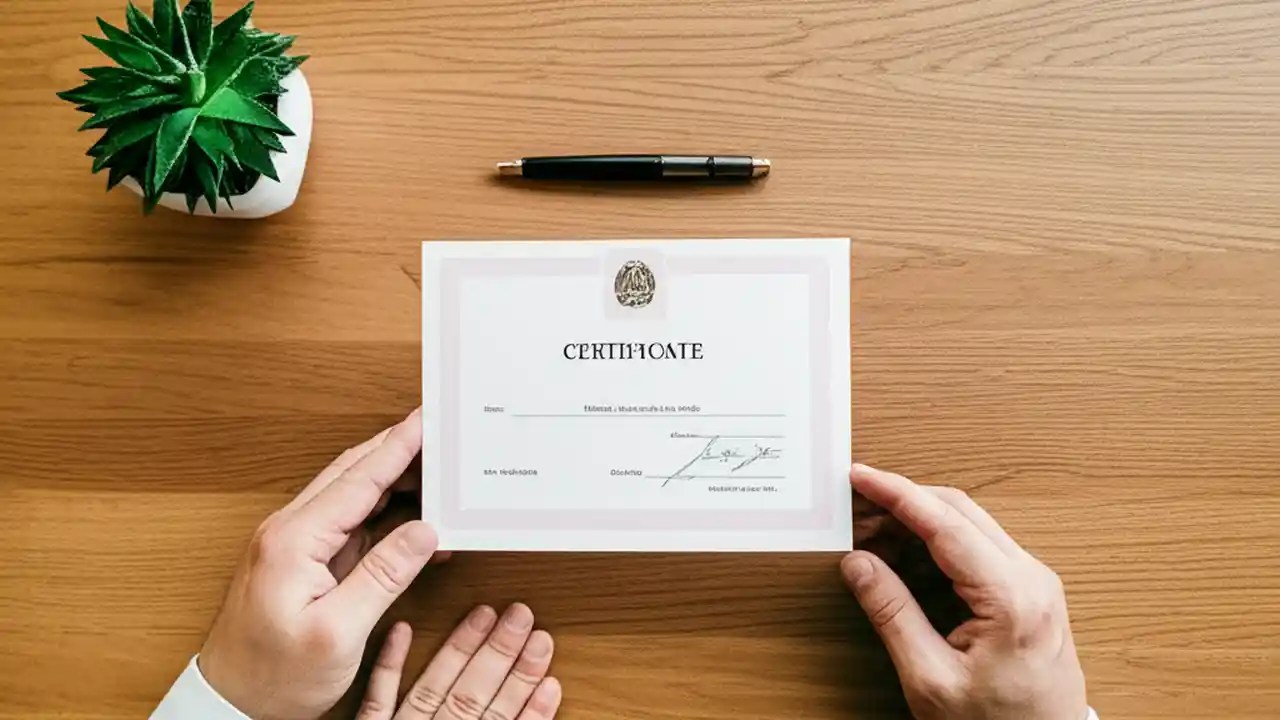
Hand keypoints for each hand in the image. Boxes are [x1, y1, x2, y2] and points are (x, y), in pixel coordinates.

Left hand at [199, 409, 441, 719]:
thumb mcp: (338, 632)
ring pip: (352, 496)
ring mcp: (294, 546)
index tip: (426, 419)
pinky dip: (384, 515)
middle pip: (354, 476)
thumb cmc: (273, 678)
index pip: (358, 479)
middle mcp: (289, 532)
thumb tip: (424, 532)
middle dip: (398, 452)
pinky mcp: (302, 563)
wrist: (230, 705)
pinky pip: (349, 525)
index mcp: (294, 540)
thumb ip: (384, 575)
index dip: (398, 448)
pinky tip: (413, 521)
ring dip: (393, 482)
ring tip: (437, 474)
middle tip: (440, 436)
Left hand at [357, 605, 562, 719]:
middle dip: (501, 654)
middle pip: (469, 693)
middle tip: (523, 616)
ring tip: (485, 613)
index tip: (543, 644)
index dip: (522, 680)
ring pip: (433, 688)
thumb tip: (540, 693)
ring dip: (462, 650)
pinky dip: (391, 664)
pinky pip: (377, 698)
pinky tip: (403, 630)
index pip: (492, 711)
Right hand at [841, 465, 1087, 719]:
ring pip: (968, 525)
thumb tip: (859, 564)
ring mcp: (1035, 582)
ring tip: (870, 541)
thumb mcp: (931, 679)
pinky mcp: (1030, 591)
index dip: (896, 494)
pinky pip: (979, 548)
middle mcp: (1032, 578)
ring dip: (917, 524)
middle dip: (901, 505)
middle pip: (958, 512)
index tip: (860, 477)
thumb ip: (893, 615)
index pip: (945, 523)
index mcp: (1012, 598)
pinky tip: (904, 562)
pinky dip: (936, 545)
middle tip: (854, 511)